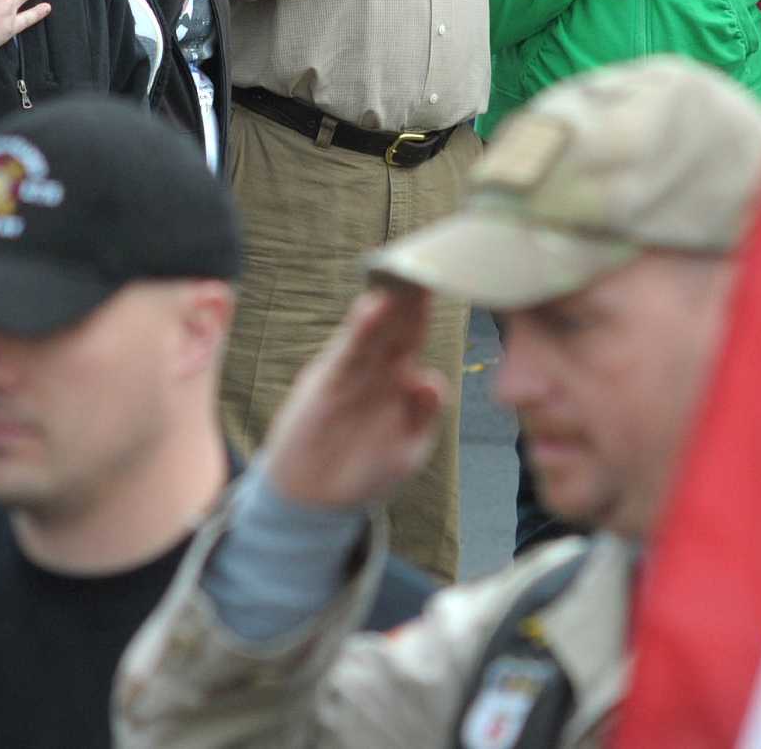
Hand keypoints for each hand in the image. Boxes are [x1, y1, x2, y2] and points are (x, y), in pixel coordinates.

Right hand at [261, 288, 445, 508]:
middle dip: (411, 294)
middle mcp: (375, 369)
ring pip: (373, 330)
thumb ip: (423, 417)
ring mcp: (351, 373)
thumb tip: (431, 379)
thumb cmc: (364, 472)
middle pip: (395, 323)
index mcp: (397, 379)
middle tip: (427, 258)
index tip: (446, 277)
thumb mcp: (407, 450)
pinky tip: (371, 307)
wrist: (314, 503)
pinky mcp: (327, 384)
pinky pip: (346, 353)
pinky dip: (359, 330)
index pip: (413, 334)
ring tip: (404, 274)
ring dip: (389, 302)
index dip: (426, 309)